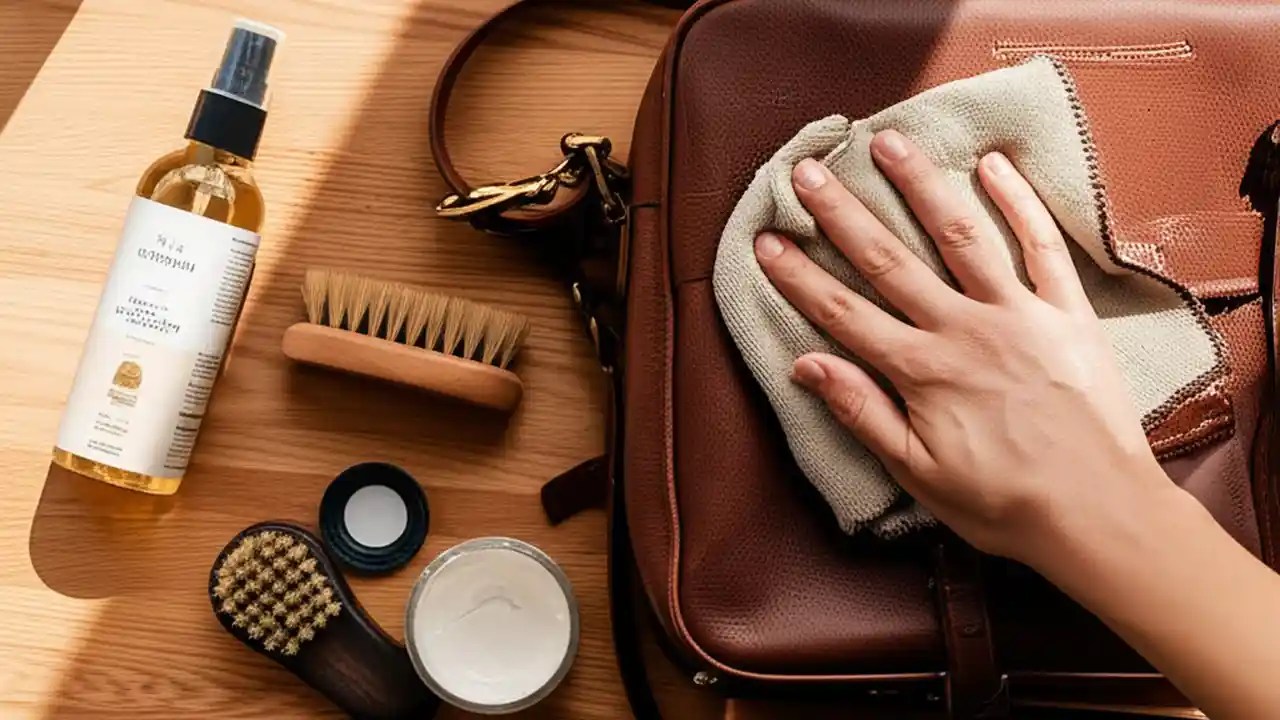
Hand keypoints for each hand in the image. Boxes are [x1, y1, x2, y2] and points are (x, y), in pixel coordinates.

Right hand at [754, 129, 1173, 565]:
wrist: (1100, 515)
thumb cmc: (1002, 503)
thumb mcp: (917, 472)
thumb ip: (861, 412)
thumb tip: (804, 364)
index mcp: (921, 372)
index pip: (842, 313)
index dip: (798, 277)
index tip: (766, 241)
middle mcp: (963, 330)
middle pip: (888, 260)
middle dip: (841, 213)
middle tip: (806, 171)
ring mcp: (1018, 314)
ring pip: (960, 234)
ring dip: (919, 185)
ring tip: (887, 141)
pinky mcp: (1067, 312)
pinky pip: (1042, 246)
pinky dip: (1019, 202)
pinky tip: (993, 164)